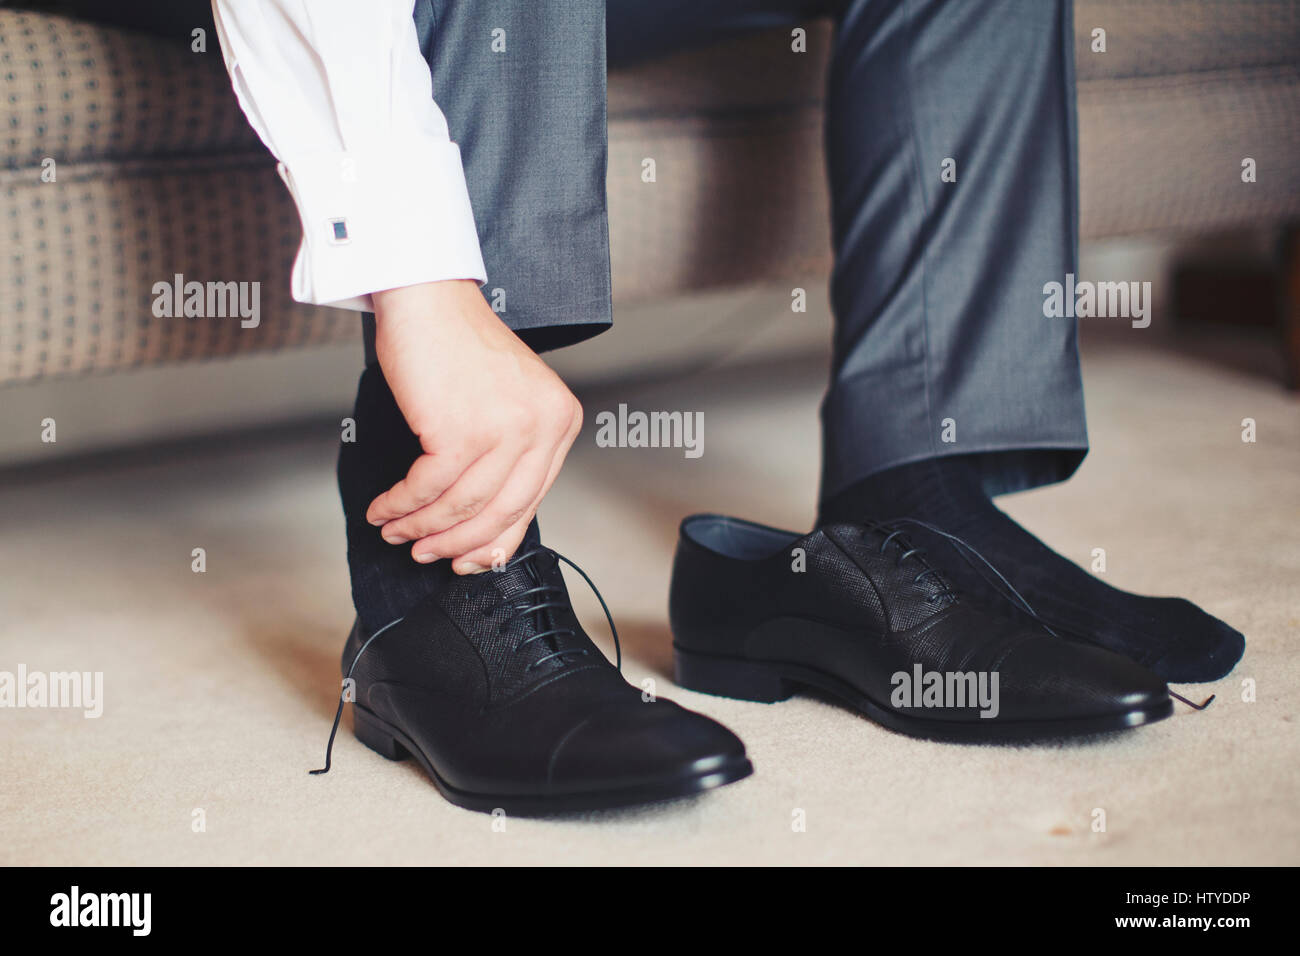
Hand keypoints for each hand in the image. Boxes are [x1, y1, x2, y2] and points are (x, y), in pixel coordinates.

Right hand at [366, 280, 582, 572]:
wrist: (428, 295)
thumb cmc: (458, 345)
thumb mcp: (506, 401)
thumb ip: (508, 457)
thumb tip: (485, 530)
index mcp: (561, 421)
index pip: (532, 500)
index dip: (495, 540)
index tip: (470, 559)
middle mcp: (543, 426)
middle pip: (499, 511)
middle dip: (456, 543)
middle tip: (425, 554)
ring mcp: (505, 428)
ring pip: (461, 505)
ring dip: (421, 527)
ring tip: (395, 531)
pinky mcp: (461, 429)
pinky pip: (427, 488)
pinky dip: (401, 505)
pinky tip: (384, 509)